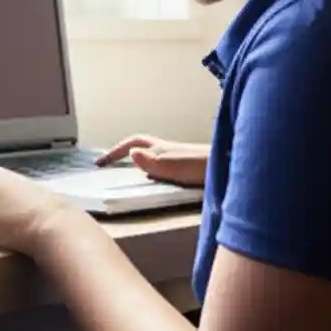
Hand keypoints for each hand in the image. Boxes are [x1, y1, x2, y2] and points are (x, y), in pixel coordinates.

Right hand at [95, 134, 209, 187]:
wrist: (230, 166)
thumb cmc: (200, 165)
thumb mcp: (170, 164)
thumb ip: (150, 161)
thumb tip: (131, 154)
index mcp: (160, 147)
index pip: (132, 143)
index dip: (115, 151)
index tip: (100, 162)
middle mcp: (168, 150)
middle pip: (142, 147)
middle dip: (125, 153)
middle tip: (111, 166)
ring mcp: (180, 159)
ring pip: (154, 158)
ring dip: (141, 164)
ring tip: (130, 178)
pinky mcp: (190, 170)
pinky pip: (165, 169)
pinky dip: (156, 174)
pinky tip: (159, 187)